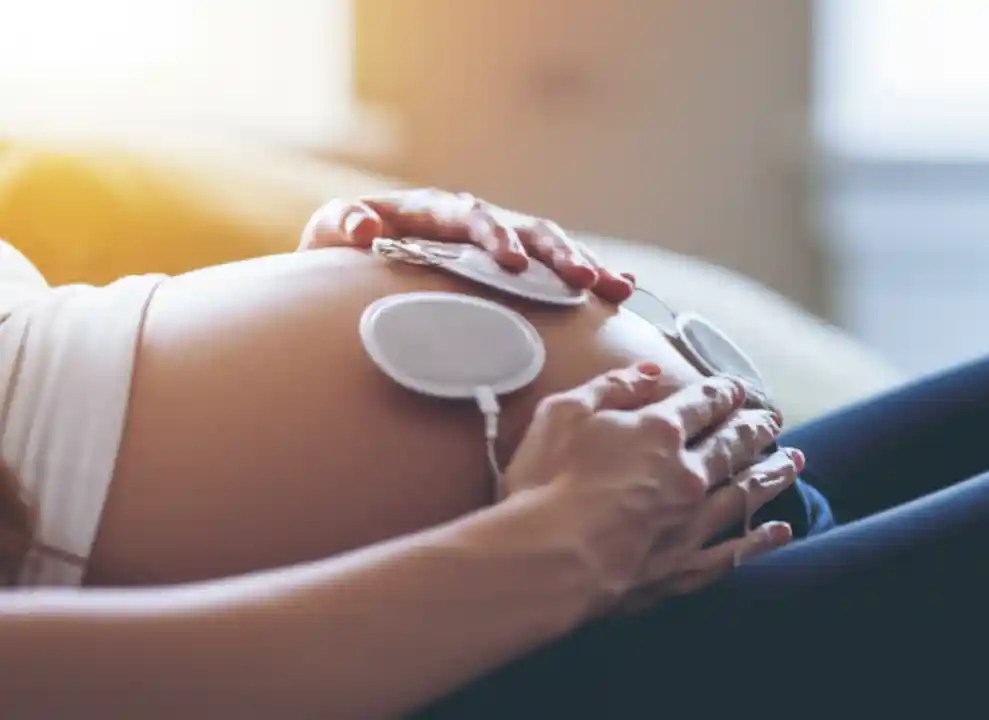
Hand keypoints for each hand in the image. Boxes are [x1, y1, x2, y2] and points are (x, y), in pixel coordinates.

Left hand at [299, 187, 634, 302]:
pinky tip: (617, 289)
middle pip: (527, 229)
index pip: (473, 217)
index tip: (512, 264)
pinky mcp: (513, 265)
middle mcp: (478, 219)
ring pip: (550, 246)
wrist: (353, 258)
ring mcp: (500, 240)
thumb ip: (343, 224)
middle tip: (582, 280)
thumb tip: (364, 228)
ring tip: (615, 288)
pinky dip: (586, 273)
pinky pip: (553, 266)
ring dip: (583, 265)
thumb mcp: (330, 233)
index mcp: (437, 210)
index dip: (495, 237)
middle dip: (557, 254)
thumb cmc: (343, 246)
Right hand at [503, 362, 796, 615]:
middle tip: (774, 419)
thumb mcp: (564, 413)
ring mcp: (692, 523)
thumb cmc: (545, 484)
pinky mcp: (685, 567)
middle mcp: (688, 474)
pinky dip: (762, 539)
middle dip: (756, 427)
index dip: (723, 392)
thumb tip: (650, 370)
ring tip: (795, 461)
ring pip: (746, 492)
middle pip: (734, 444)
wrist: (549, 562)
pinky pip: (736, 551)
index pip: (703, 403)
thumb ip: (611, 387)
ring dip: (773, 473)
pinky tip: (781, 530)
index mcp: (659, 431)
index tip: (738, 388)